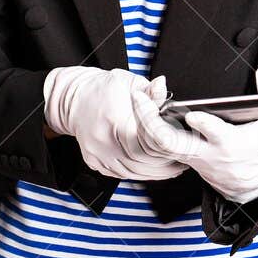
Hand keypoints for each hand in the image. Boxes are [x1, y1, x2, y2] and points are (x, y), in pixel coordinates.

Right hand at [41, 66, 184, 180]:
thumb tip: (162, 85)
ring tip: (173, 167)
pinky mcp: (94, 161)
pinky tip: (152, 169)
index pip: (147, 142)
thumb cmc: (105, 89)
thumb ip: (150, 90)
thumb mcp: (130, 82)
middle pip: (141, 160)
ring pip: (132, 172)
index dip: (167, 147)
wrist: (75, 99)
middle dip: (165, 163)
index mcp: (114, 119)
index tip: (182, 147)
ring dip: (155, 172)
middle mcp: (103, 139)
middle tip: (183, 159)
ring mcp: (97, 153)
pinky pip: (121, 174)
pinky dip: (139, 174)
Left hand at [131, 67, 257, 201]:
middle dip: (151, 121)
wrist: (243, 181)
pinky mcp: (177, 152)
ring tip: (137, 94)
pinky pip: (154, 140)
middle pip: (169, 142)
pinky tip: (140, 101)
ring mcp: (186, 153)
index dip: (205, 126)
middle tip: (140, 98)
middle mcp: (202, 150)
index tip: (194, 114)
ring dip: (143, 119)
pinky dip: (145, 122)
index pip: (215, 136)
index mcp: (228, 144)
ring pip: (156, 142)